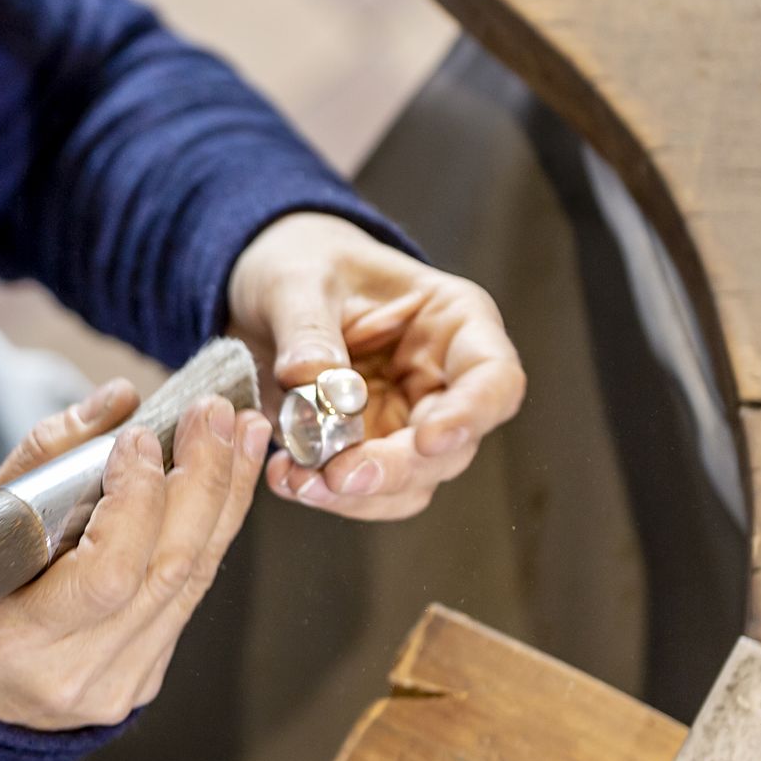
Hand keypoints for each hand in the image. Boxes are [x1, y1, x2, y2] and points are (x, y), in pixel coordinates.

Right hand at [0, 382, 270, 730]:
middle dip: (202, 482)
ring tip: (243, 434)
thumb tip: (119, 400)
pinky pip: (189, 598)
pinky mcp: (145, 680)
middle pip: (165, 573)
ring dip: (225, 499)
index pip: (105, 575)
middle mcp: (72, 672)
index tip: (140, 437)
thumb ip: (42, 458)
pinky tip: (228, 485)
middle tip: (216, 414)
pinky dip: (212, 534)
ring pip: (191, 583)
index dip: (136, 502)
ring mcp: (117, 684)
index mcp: (12, 640)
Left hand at [224, 212, 524, 520]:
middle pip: (451, 447)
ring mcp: (407, 421)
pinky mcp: (368, 450)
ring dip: (357, 495)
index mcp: (453, 323)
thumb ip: (306, 328)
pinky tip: (287, 479)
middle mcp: (443, 380)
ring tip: (296, 480)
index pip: (494, 378)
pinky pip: (364, 490)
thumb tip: (312, 380)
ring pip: (410, 483)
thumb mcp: (295, 280)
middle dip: (396, 469)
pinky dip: (328, 495)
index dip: (472, 414)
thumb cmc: (301, 265)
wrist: (266, 292)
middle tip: (340, 475)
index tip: (429, 439)